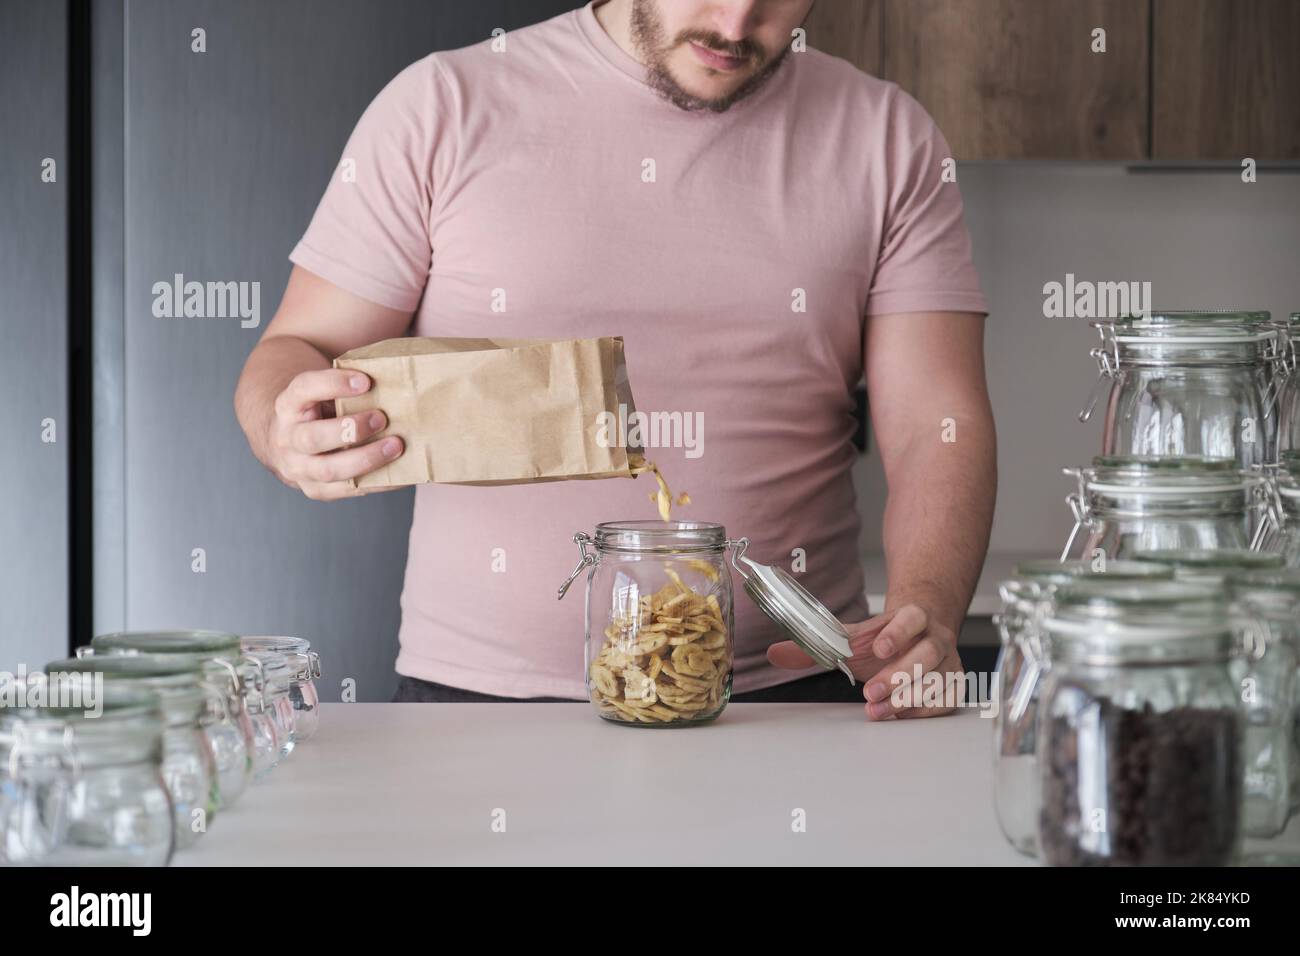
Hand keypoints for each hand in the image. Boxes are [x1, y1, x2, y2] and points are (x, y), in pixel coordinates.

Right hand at [266, 369, 403, 499]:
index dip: (333, 384)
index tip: (365, 381)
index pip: (304, 389)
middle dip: (351, 429)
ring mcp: (298, 468)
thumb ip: (346, 389)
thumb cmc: (318, 411)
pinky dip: (378, 482)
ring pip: (329, 470)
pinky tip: (402, 472)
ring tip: (396, 446)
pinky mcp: (316, 490)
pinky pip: (348, 489)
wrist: (288, 444)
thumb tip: (392, 380)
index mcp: (288, 405)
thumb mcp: (322, 394)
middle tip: (381, 418)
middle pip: (312, 438)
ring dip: (366, 459)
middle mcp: (287, 439)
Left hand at [767, 604, 962, 720]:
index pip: (912, 618)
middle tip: (870, 693)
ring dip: (907, 698)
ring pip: (937, 679)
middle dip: (898, 675)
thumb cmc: (884, 638)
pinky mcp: (953, 684)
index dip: (898, 632)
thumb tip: (776, 653)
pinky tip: (899, 715)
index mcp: (913, 617)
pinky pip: (945, 700)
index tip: (879, 647)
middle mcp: (936, 637)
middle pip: (926, 654)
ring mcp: (949, 662)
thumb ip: (818, 644)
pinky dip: (922, 710)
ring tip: (877, 710)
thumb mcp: (853, 637)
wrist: (920, 633)